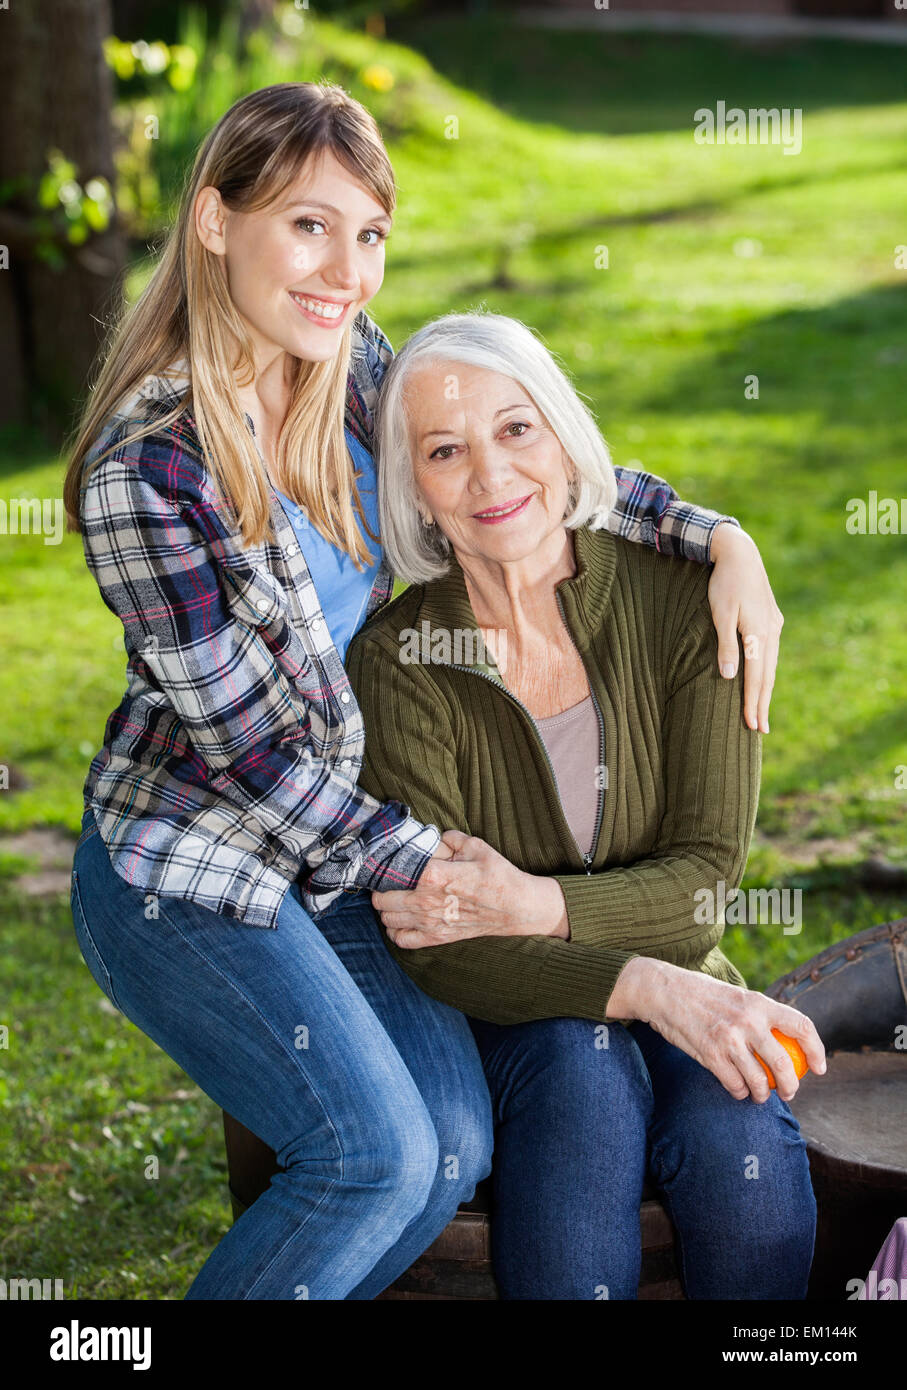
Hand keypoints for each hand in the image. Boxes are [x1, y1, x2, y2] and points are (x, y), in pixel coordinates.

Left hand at [372, 829, 568, 947]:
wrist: (518, 907)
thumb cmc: (497, 874)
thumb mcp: (475, 845)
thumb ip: (446, 838)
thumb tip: (428, 838)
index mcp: (433, 876)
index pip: (391, 872)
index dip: (384, 866)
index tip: (386, 862)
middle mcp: (426, 902)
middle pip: (382, 899)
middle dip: (381, 888)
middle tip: (389, 880)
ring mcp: (431, 923)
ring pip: (387, 920)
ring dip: (387, 909)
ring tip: (396, 898)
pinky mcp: (438, 938)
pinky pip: (401, 940)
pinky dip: (396, 931)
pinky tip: (402, 920)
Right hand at [614, 957, 825, 1103]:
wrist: (664, 991)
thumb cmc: (703, 996)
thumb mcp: (738, 997)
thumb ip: (760, 1016)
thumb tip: (786, 1042)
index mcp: (760, 1003)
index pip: (802, 1026)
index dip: (816, 1050)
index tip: (819, 1068)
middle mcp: (749, 1020)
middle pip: (784, 1064)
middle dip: (792, 1086)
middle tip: (789, 1092)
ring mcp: (729, 1039)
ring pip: (759, 1081)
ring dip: (763, 1095)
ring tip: (760, 1095)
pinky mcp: (710, 1054)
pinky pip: (734, 1085)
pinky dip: (738, 1092)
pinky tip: (737, 1089)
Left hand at [708, 523, 782, 733]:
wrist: (740, 552)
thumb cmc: (724, 583)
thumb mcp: (720, 614)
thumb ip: (726, 646)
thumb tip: (728, 677)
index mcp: (758, 634)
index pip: (756, 678)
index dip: (754, 703)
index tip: (752, 726)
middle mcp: (771, 632)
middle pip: (768, 676)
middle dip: (763, 704)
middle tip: (760, 730)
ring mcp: (774, 625)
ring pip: (771, 665)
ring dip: (766, 690)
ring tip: (761, 711)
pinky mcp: (772, 618)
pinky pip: (770, 652)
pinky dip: (766, 670)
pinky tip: (763, 678)